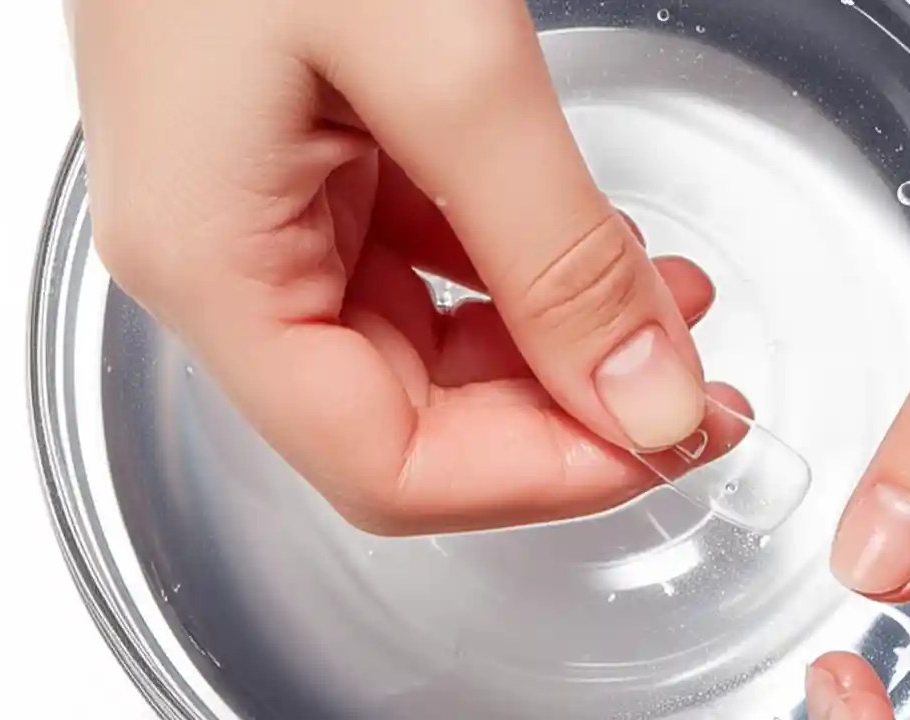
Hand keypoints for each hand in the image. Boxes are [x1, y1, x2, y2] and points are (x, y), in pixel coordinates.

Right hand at [66, 0, 728, 534]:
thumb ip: (554, 250)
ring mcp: (261, 206)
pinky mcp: (305, 155)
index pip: (386, 462)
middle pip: (408, 418)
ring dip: (553, 344)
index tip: (667, 440)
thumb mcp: (442, 61)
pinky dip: (518, 269)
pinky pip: (421, 259)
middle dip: (564, 416)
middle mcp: (223, 256)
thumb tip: (645, 397)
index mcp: (216, 262)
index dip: (541, 478)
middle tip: (694, 388)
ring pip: (424, 345)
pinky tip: (595, 247)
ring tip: (672, 306)